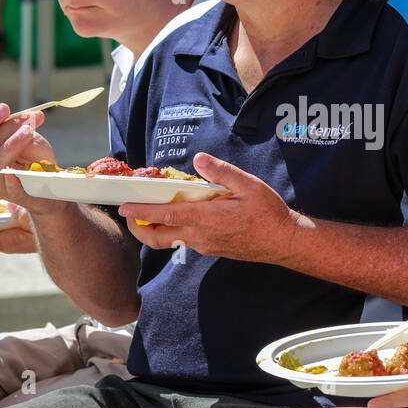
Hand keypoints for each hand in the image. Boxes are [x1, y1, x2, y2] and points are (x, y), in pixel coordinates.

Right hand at [0, 99, 67, 217]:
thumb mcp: (23, 136)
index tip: (4, 107)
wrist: (51, 186)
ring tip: (29, 130)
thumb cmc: (34, 159)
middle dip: (3, 127)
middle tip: (23, 117)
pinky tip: (17, 171)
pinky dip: (12, 178)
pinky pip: (10, 187)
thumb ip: (6, 123)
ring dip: (13, 143)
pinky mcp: (16, 195)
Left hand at [117, 153, 299, 262]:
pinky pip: (186, 241)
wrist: (284, 241)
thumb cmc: (268, 213)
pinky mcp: (212, 249)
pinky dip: (175, 229)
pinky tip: (182, 215)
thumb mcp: (249, 185)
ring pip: (171, 240)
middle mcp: (200, 236)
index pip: (163, 215)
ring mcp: (205, 245)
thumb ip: (221, 172)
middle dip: (139, 228)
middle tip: (130, 215)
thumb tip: (199, 159)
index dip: (140, 212)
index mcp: (204, 219)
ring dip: (157, 229)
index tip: (124, 207)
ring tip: (152, 211)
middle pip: (158, 238)